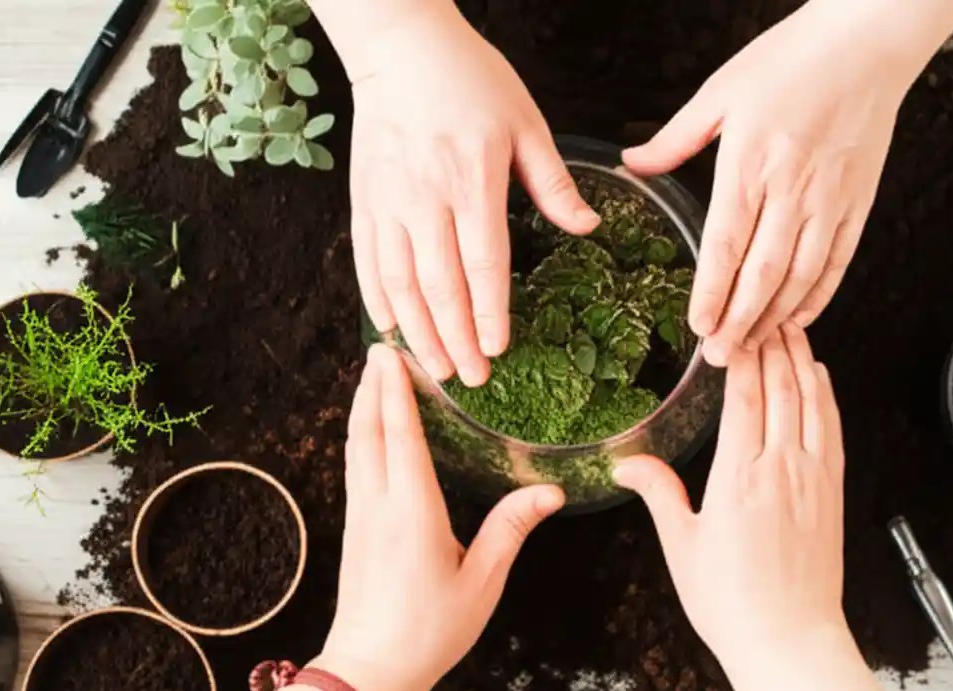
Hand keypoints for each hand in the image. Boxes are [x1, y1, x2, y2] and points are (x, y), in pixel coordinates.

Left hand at [313, 344, 563, 690]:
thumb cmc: (429, 631)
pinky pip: (356, 467)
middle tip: (381, 348)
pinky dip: (362, 436)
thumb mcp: (483, 581)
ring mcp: (360, 516)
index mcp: (412, 511)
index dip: (397, 390)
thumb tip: (550, 491)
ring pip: (356, 447)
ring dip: (363, 407)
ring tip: (372, 378)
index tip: (393, 354)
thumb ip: (511, 529)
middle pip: (368, 430)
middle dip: (372, 386)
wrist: (369, 669)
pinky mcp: (354, 529)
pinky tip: (370, 432)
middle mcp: (378, 505)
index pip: (402, 435)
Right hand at [316, 0, 598, 386]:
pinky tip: (391, 329)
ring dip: (418, 332)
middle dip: (456, 338)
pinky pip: (367, 261)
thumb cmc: (471, 80)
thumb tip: (588, 227)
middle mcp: (425, 197)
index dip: (490, 312)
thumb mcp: (526, 123)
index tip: (498, 349)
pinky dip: (378, 300)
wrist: (401, 48)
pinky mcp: (363, 200)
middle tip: (472, 380)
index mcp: (473, 180)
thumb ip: (554, 182)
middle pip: (440, 285)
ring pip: (400, 282)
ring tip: (435, 369)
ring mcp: (388, 201)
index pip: (483, 262)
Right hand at [616, 324, 843, 659]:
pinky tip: (819, 377)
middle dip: (772, 345)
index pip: (744, 397)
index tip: (732, 329)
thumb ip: (659, 494)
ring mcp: (813, 478)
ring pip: (811, 401)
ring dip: (801, 360)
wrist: (789, 640)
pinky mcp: (832, 492)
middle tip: (762, 312)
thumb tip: (629, 463)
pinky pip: (832, 428)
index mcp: (738, 477)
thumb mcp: (681, 546)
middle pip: (781, 388)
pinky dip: (826, 395)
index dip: (741, 356)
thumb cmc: (732, 602)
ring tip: (790, 327)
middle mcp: (781, 468)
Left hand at [623, 0, 952, 364]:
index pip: (726, 244)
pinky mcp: (858, 202)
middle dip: (739, 322)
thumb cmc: (791, 59)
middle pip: (763, 273)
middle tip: (719, 357)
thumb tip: (631, 165)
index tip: (698, 326)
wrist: (865, 42)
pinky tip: (799, 318)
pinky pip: (838, 262)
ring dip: (775, 319)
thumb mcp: (720, 92)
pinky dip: (819, 296)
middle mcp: (792, 189)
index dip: (712, 292)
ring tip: (751, 347)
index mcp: (750, 163)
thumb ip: (674, 139)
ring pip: (801, 277)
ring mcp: (829, 199)